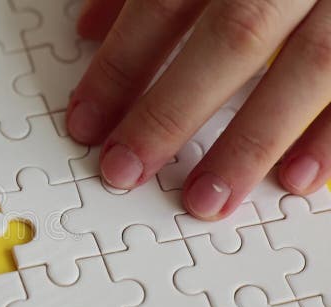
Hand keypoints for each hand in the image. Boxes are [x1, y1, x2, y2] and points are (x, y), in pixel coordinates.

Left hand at [67, 0, 330, 219]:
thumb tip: (91, 24)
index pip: (166, 0)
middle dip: (170, 111)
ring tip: (205, 198)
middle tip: (124, 169)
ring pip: (310, 67)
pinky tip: (296, 178)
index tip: (86, 122)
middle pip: (232, 36)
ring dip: (252, 141)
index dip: (120, 65)